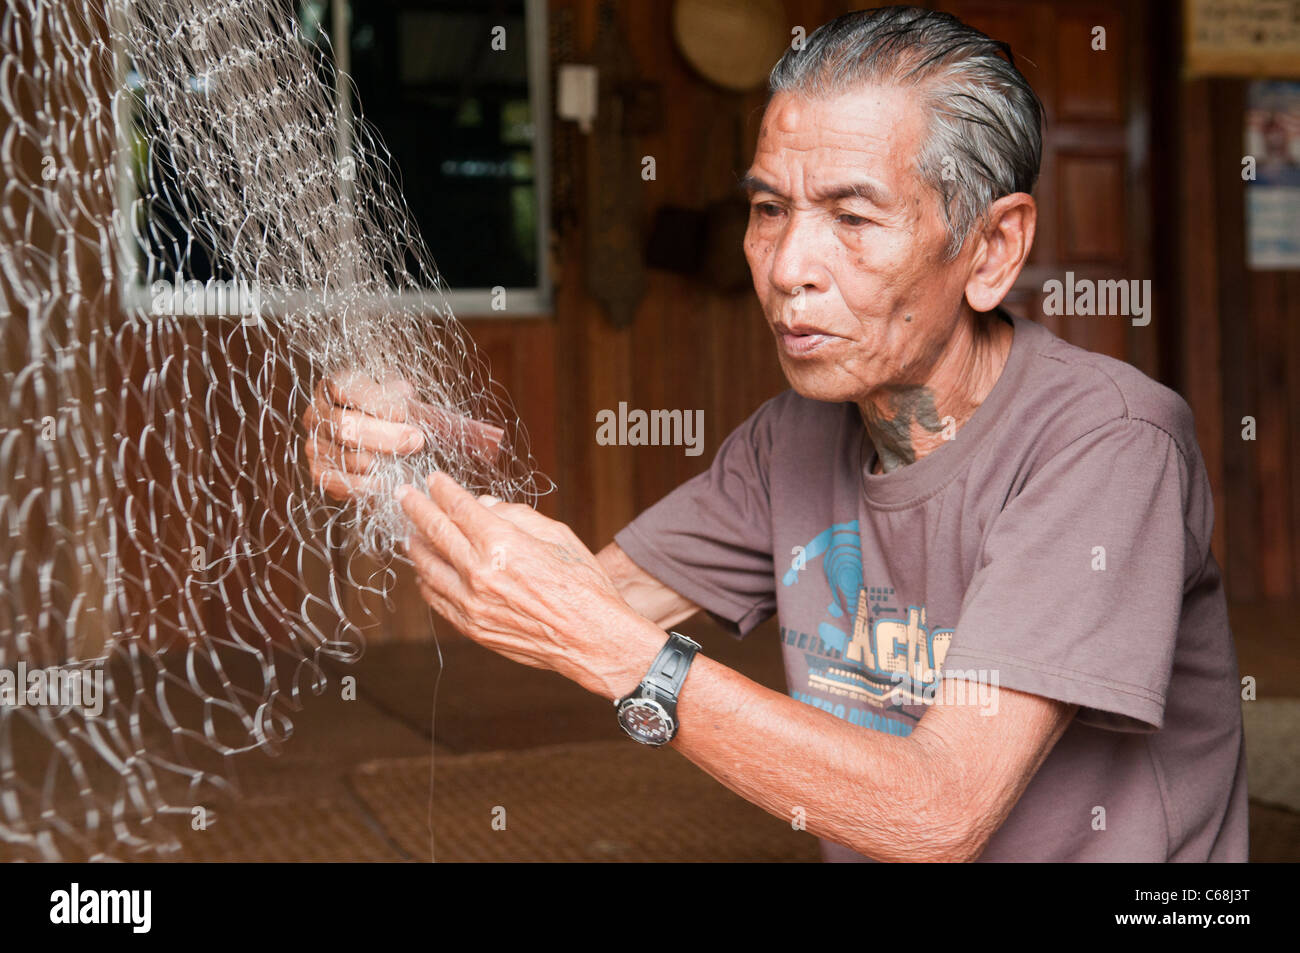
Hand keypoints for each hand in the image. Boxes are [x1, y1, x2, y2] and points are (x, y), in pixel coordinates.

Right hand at [302, 373, 504, 500]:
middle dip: (386, 436)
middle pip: (346, 426)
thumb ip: (398, 395)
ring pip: (350, 458)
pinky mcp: (320, 474)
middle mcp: (315, 415)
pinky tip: (389, 479)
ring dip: (384, 461)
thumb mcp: (393, 398)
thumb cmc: (386, 417)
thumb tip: (404, 392)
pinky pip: (347, 483)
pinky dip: (372, 484)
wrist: (371, 447)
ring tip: (405, 459)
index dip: (375, 402)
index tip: (403, 413)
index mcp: (331, 388)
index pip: (344, 389)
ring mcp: (314, 446)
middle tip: (417, 440)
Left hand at [398, 471, 660, 697]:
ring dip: (415, 546)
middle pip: (435, 532)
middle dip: (416, 508)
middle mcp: (480, 573)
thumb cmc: (582, 584)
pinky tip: (426, 572)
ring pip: (428, 568)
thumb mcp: (558, 536)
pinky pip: (437, 599)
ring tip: (410, 535)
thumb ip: (517, 516)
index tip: (432, 480)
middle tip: (403, 495)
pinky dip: (427, 581)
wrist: (591, 639)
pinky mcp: (472, 628)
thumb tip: (483, 505)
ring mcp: (472, 604)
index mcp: (502, 544)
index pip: (459, 508)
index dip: (442, 490)